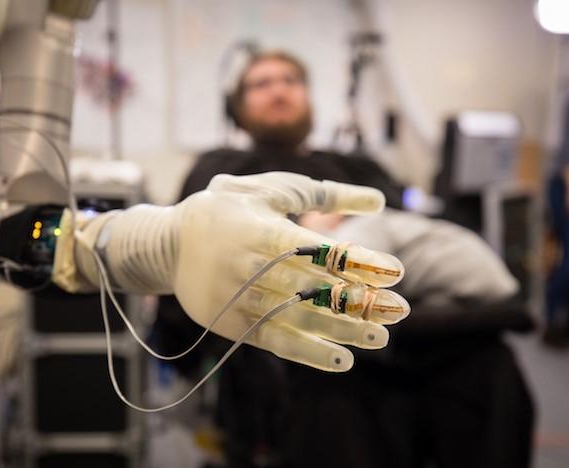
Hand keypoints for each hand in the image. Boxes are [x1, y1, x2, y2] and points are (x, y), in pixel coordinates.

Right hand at [172, 172, 407, 371]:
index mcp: (260, 228)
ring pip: (298, 318)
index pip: (316, 249)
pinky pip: (274, 341)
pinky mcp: (232, 325)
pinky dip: (309, 353)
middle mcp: (249, 265)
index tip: (394, 271)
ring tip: (380, 338)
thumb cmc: (229, 210)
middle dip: (359, 301)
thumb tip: (380, 201)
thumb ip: (325, 195)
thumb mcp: (270, 190)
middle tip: (401, 310)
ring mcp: (239, 299)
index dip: (356, 261)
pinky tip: (342, 360)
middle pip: (313, 288)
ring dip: (342, 331)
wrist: (168, 244)